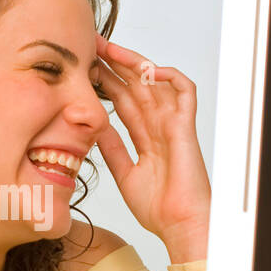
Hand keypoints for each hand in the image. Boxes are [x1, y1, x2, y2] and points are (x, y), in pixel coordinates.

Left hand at [93, 33, 210, 262]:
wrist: (178, 225)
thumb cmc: (158, 208)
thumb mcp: (123, 173)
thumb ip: (112, 149)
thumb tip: (94, 128)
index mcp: (145, 137)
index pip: (123, 100)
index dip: (105, 82)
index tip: (84, 68)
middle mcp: (159, 126)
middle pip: (136, 85)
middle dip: (114, 64)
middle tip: (92, 46)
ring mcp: (173, 124)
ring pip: (155, 82)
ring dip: (134, 63)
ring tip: (110, 48)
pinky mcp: (185, 126)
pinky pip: (184, 90)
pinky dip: (169, 75)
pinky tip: (147, 68)